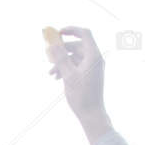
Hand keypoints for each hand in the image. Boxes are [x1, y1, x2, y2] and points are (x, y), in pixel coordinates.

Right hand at [47, 25, 111, 144]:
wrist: (91, 115)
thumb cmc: (82, 97)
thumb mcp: (68, 76)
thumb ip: (60, 58)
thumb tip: (52, 44)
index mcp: (93, 56)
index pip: (84, 34)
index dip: (71, 30)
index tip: (58, 33)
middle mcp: (95, 59)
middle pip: (77, 46)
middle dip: (62, 50)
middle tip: (49, 55)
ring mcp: (92, 67)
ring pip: (75, 57)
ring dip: (62, 62)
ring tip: (50, 73)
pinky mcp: (89, 75)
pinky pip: (76, 66)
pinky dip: (66, 69)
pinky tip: (56, 77)